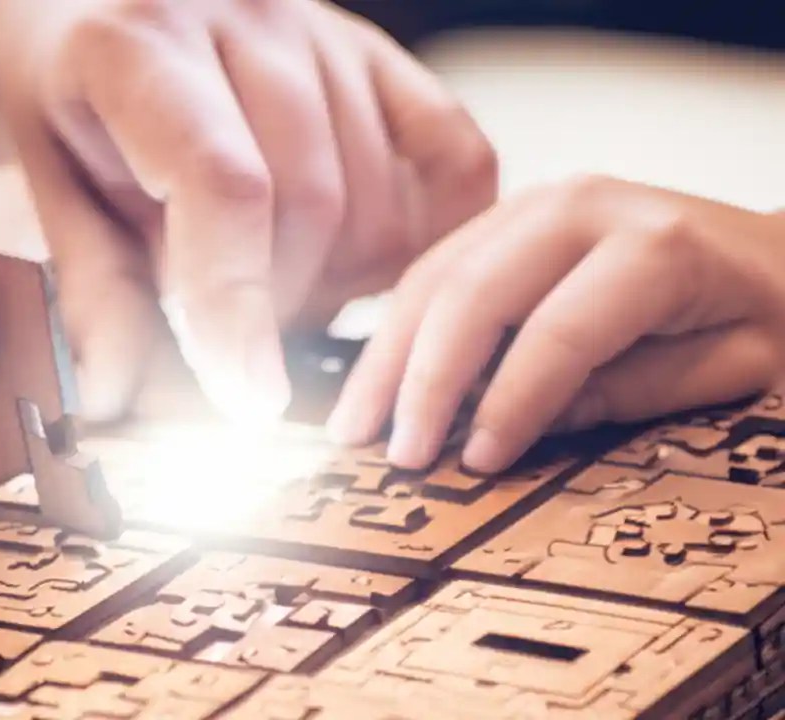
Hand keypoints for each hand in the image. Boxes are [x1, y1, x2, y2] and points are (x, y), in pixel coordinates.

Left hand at [0, 0, 494, 420]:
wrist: (103, 11)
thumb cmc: (75, 98)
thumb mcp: (53, 186)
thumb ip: (92, 284)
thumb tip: (117, 391)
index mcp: (138, 45)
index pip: (222, 184)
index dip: (239, 303)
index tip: (248, 398)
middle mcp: (248, 17)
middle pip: (309, 201)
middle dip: (276, 303)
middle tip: (232, 333)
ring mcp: (326, 31)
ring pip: (376, 198)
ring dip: (336, 280)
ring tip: (273, 284)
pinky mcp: (380, 54)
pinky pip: (453, 155)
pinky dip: (425, 233)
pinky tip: (361, 266)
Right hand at [328, 176, 784, 471]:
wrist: (772, 253)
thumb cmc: (764, 317)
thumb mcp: (732, 369)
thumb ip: (629, 393)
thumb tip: (513, 425)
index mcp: (654, 245)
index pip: (557, 333)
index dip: (510, 404)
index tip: (476, 466)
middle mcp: (582, 207)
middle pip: (473, 294)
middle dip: (422, 382)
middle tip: (394, 455)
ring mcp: (536, 203)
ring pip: (435, 277)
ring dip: (386, 357)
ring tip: (353, 426)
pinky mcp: (506, 219)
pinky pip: (434, 268)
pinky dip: (396, 328)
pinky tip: (374, 380)